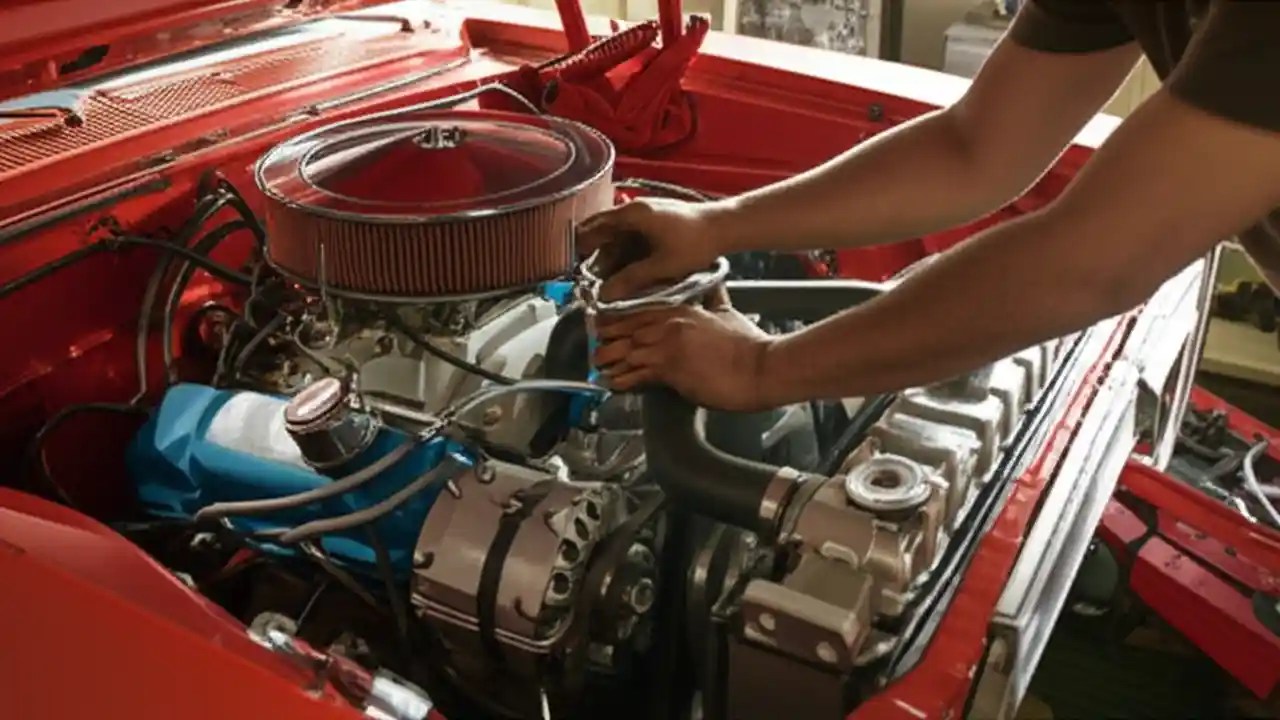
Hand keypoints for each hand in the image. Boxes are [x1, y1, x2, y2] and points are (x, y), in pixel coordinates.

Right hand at [576, 197, 725, 300]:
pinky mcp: (658, 222)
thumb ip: (631, 280)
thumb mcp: (661, 266)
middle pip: (606, 233)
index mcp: (632, 214)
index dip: (581, 245)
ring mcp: (648, 215)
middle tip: (591, 280)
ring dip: (614, 257)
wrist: (725, 227)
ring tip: (609, 281)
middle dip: (598, 256)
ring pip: (621, 237)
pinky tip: (628, 272)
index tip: (574, 264)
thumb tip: (605, 295)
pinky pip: (635, 238)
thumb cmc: (693, 243)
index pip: (594, 226)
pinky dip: (628, 253)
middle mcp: (636, 210)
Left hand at [592, 288, 777, 411]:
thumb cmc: (747, 343)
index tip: (606, 323)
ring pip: (626, 351)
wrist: (760, 368)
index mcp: (681, 309)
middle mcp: (668, 324)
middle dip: (608, 338)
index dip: (619, 317)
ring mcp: (667, 347)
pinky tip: (611, 383)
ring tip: (597, 366)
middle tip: (596, 347)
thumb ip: (713, 297)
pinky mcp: (670, 370)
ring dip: (609, 359)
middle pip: (626, 328)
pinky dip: (621, 379)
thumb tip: (713, 284)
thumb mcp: (727, 312)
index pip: (640, 308)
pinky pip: (636, 374)